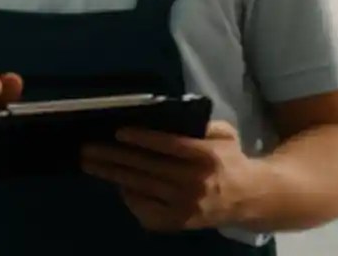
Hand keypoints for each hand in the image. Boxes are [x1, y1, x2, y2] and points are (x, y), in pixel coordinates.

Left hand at [80, 121, 258, 231]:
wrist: (249, 198)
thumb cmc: (229, 160)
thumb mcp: (224, 134)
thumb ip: (201, 124)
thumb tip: (167, 115)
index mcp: (206, 156)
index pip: (168, 146)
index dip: (142, 139)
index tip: (118, 132)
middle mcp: (194, 182)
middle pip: (147, 167)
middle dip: (114, 156)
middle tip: (88, 148)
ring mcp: (185, 205)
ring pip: (141, 187)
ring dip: (112, 174)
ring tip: (90, 164)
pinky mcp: (179, 222)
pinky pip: (146, 210)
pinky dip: (130, 198)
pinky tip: (118, 185)